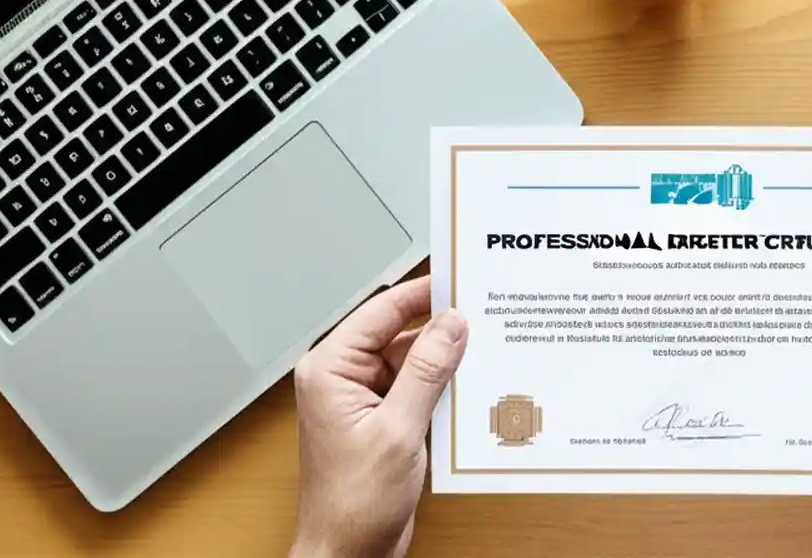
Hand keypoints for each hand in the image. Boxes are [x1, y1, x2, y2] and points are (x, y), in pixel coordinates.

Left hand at [289, 276, 467, 557]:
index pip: (381, 312)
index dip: (422, 294)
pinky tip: (467, 391)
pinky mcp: (381, 421)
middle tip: (482, 318)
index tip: (458, 282)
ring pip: (411, 362)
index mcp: (330, 370)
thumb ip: (426, 371)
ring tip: (480, 356)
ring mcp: (362, 400)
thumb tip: (451, 325)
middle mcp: (342, 379)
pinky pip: (415, 389)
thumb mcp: (398, 430)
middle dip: (440, 331)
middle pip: (398, 334)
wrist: (347, 554)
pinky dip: (441, 390)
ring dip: (444, 364)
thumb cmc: (351, 505)